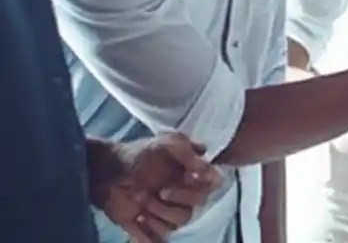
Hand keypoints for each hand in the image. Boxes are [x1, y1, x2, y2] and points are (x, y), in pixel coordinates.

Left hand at [89, 133, 221, 241]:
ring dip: (160, 212)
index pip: (214, 182)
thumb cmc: (137, 154)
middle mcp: (184, 193)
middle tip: (159, 190)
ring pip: (180, 222)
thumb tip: (209, 170)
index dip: (206, 183)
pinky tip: (138, 217)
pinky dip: (150, 230)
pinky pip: (160, 237)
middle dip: (178, 198)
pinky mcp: (151, 226)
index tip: (190, 177)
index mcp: (192, 172)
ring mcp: (168, 210)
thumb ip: (189, 152)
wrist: (104, 172)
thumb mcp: (166, 142)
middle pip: (198, 204)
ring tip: (141, 199)